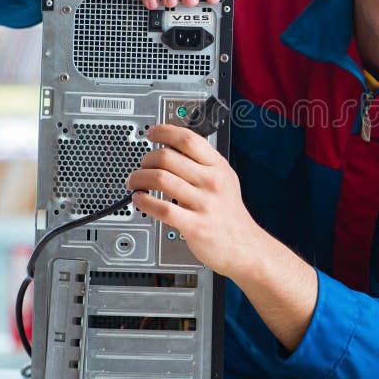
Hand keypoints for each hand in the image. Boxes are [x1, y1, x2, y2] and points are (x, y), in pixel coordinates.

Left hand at [126, 123, 263, 277]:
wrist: (244, 246)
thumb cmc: (230, 215)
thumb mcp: (225, 180)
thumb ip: (204, 164)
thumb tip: (173, 149)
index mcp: (218, 167)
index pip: (188, 139)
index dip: (165, 132)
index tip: (152, 133)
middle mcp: (211, 182)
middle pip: (168, 157)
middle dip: (146, 159)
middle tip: (141, 166)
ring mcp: (204, 203)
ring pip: (160, 179)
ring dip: (139, 178)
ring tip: (134, 183)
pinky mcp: (195, 225)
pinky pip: (162, 209)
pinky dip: (144, 202)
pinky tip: (139, 200)